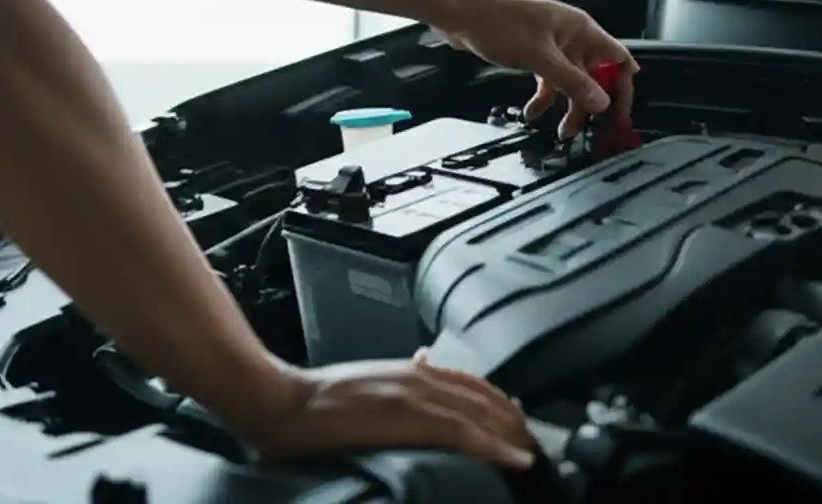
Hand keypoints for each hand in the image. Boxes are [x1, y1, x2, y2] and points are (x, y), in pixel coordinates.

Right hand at [239, 349, 535, 469]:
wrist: (284, 403)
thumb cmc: (317, 400)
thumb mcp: (368, 379)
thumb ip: (401, 376)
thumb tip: (425, 362)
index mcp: (411, 370)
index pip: (474, 384)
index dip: (502, 406)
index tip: (520, 427)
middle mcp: (421, 377)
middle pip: (487, 399)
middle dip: (516, 424)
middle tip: (537, 448)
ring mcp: (417, 396)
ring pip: (484, 414)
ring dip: (515, 437)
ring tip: (534, 456)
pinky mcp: (409, 417)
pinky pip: (465, 433)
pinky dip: (496, 446)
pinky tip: (517, 459)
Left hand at [435, 0, 637, 139]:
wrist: (462, 15)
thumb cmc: (498, 22)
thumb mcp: (540, 58)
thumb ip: (572, 82)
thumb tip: (600, 102)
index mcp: (581, 29)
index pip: (618, 60)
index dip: (623, 88)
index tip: (620, 114)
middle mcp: (571, 36)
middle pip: (595, 75)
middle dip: (593, 104)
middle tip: (592, 130)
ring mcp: (552, 44)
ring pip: (571, 81)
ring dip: (568, 106)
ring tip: (563, 131)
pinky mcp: (534, 52)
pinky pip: (548, 80)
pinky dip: (543, 98)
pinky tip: (532, 113)